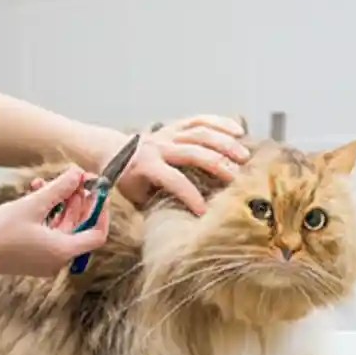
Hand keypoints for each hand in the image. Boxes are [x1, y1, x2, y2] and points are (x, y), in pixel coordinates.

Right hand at [0, 167, 110, 278]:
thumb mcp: (33, 205)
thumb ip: (60, 189)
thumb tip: (78, 174)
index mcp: (63, 251)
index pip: (97, 234)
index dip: (101, 211)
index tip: (97, 192)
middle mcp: (57, 259)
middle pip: (80, 227)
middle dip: (79, 201)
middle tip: (76, 178)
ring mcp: (44, 258)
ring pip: (62, 226)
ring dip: (60, 202)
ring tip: (51, 182)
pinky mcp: (32, 255)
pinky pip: (48, 230)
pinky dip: (47, 212)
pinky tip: (37, 191)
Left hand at [91, 115, 250, 215]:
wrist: (111, 150)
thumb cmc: (127, 180)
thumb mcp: (134, 197)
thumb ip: (152, 209)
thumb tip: (169, 234)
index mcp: (145, 166)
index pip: (172, 179)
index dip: (189, 196)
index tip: (205, 212)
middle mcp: (158, 146)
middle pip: (192, 151)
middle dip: (216, 164)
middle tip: (236, 179)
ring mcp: (168, 133)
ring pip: (199, 132)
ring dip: (223, 143)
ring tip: (243, 157)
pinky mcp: (176, 125)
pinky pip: (199, 120)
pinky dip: (220, 122)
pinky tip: (238, 131)